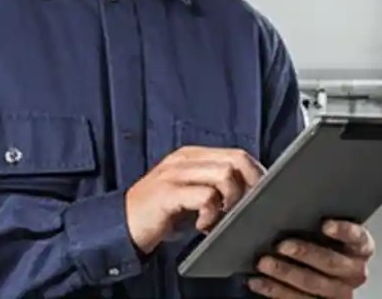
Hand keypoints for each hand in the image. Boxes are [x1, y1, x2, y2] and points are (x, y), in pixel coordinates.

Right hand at [124, 145, 264, 254]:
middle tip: (246, 208)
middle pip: (236, 159)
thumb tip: (248, 193)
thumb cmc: (160, 214)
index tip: (261, 195)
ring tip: (219, 219)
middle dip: (250, 185)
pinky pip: (205, 196)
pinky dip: (211, 214)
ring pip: (224, 174)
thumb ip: (214, 187)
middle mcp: (185, 160)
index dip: (255, 173)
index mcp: (192, 156)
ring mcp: (175, 174)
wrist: (120, 226)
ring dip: (231, 201)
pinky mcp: (167, 193)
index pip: (236, 154)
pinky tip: (201, 226)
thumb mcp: (190, 195)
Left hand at [248, 219, 374, 297]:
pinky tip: (258, 280)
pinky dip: (274, 290)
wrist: (311, 267)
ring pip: (313, 285)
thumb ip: (315, 212)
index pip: (358, 238)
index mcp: (361, 248)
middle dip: (306, 253)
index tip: (325, 224)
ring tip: (264, 262)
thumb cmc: (316, 239)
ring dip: (285, 273)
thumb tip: (293, 190)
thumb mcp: (321, 225)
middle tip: (282, 244)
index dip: (344, 231)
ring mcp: (338, 293)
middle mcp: (354, 272)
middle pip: (332, 263)